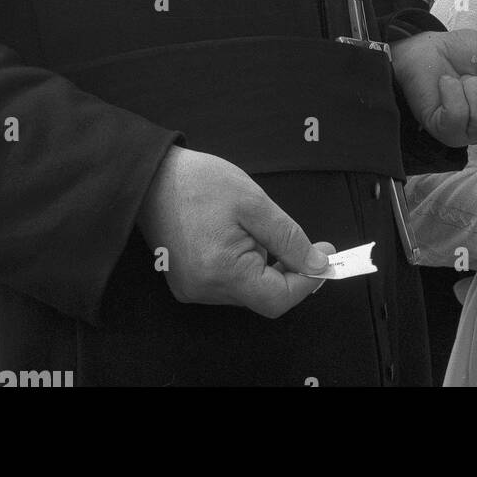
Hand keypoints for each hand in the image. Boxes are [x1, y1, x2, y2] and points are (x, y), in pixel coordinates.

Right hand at [135, 147, 332, 318]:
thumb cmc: (201, 183)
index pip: (278, 299)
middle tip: (290, 234)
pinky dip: (244, 263)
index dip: (307, 280)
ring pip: (247, 289)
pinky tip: (236, 235)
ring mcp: (193, 289)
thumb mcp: (254, 203)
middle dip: (285, 268)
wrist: (152, 177)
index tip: (324, 254)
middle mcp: (205, 291)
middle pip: (263, 296)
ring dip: (263, 263)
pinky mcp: (187, 282)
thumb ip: (288, 238)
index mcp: (222, 272)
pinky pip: (229, 282)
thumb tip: (316, 263)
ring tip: (251, 227)